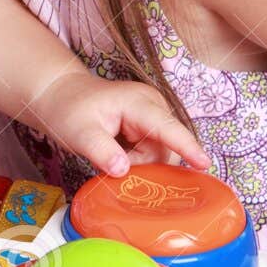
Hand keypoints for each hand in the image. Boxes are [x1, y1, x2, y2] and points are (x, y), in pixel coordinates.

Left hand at [28, 70, 210, 177]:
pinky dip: (137, 161)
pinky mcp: (149, 128)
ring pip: (159, 155)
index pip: (167, 128)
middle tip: (114, 163)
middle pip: (166, 149)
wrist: (62, 95)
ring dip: (138, 165)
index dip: (187, 147)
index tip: (204, 164)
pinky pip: (152, 154)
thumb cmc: (70, 109)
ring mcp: (152, 117)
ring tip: (111, 155)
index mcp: (138, 103)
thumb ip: (102, 151)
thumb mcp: (80, 133)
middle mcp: (152, 107)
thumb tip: (123, 170)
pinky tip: (118, 155)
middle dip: (145, 165)